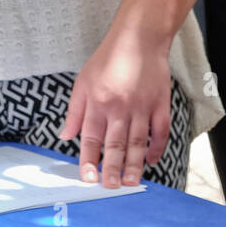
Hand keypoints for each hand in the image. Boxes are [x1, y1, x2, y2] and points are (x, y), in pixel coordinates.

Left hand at [60, 35, 171, 187]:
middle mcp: (119, 108)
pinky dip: (156, 148)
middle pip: (115, 145)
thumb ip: (74, 112)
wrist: (139, 39)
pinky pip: (160, 132)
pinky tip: (150, 161)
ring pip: (138, 142)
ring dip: (134, 165)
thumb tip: (64, 136)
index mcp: (97, 103)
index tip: (87, 178)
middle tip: (111, 187)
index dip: (88, 161)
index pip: (90, 139)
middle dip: (113, 169)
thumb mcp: (82, 83)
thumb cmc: (107, 61)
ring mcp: (142, 107)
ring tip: (131, 182)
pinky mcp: (161, 104)